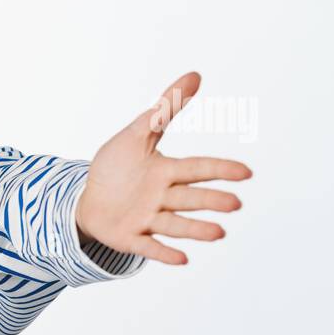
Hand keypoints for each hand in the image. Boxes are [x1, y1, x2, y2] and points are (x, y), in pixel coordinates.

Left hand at [75, 72, 252, 265]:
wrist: (87, 198)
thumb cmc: (117, 167)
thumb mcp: (136, 134)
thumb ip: (165, 108)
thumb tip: (195, 74)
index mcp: (165, 171)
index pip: (197, 168)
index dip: (220, 169)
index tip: (246, 172)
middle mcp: (161, 197)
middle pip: (189, 198)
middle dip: (211, 200)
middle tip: (235, 204)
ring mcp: (146, 219)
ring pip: (174, 224)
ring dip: (196, 229)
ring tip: (218, 233)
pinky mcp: (130, 237)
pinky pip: (149, 246)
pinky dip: (164, 253)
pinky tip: (182, 260)